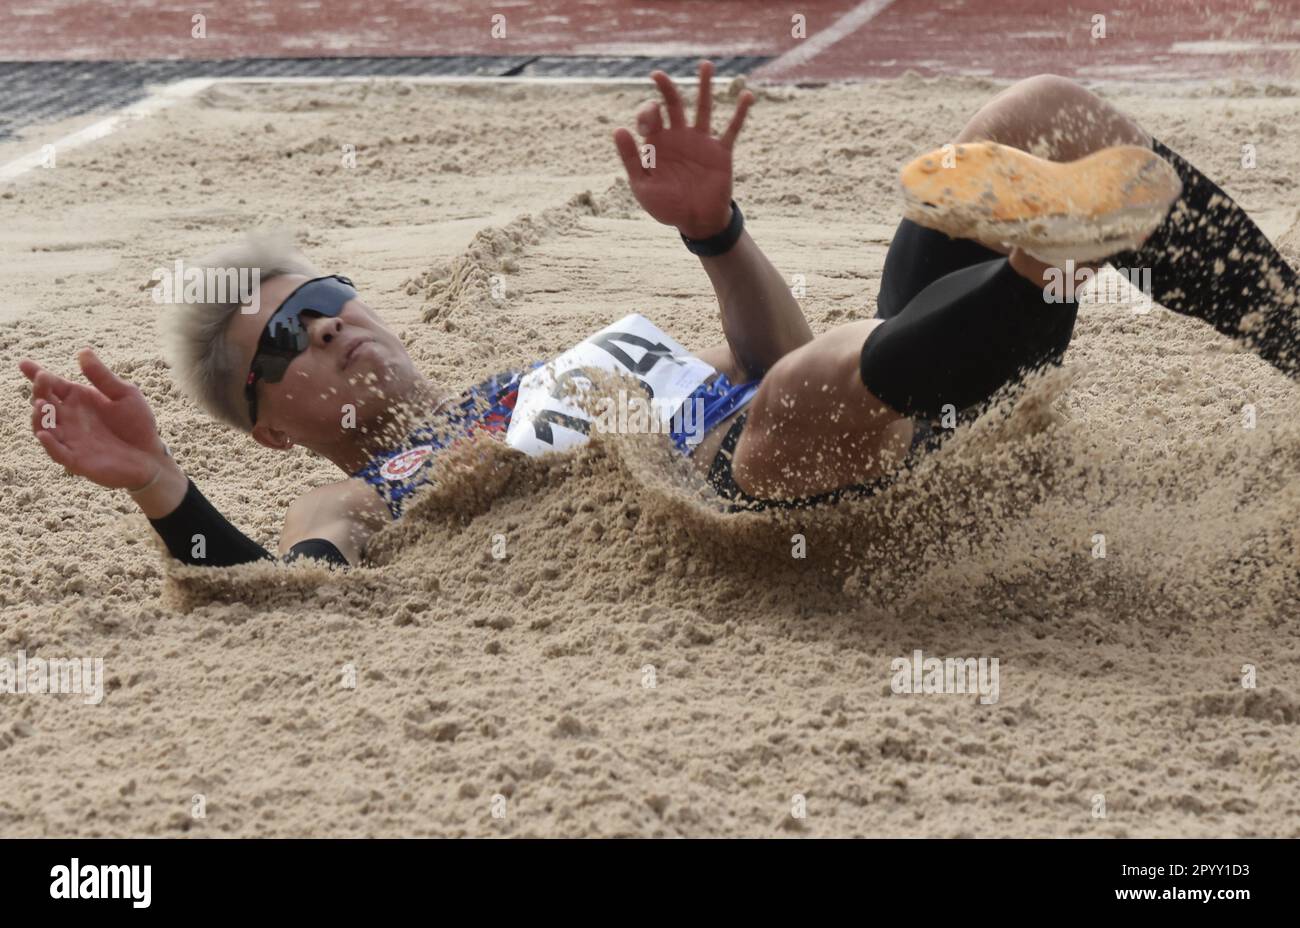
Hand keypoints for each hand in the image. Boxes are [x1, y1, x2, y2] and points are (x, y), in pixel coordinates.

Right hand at [20, 348, 168, 489]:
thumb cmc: (137, 423)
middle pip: (45, 404)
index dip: (37, 375)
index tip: (24, 363)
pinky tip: (45, 434)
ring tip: (41, 404)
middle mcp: (69, 419)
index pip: (53, 385)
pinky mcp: (77, 460)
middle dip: (40, 391)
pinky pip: (58, 453)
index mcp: (78, 400)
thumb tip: (83, 351)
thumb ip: (102, 377)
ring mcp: (70, 439)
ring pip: (45, 428)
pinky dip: (49, 444)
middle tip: (43, 380)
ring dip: (39, 417)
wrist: (151, 455)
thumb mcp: (125, 394)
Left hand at [613, 60, 754, 239]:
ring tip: (705, 65)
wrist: (696, 222)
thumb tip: (618, 129)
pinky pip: (732, 129)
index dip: (646, 113)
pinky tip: (747, 95)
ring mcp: (701, 142)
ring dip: (704, 86)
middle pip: (674, 104)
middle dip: (666, 89)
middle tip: (658, 75)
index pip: (651, 116)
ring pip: (703, 108)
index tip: (645, 126)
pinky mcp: (721, 152)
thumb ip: (632, 158)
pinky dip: (740, 113)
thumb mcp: (643, 186)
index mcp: (658, 143)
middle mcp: (679, 137)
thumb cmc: (667, 206)